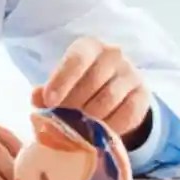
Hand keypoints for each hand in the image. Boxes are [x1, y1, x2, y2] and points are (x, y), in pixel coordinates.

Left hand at [34, 36, 151, 143]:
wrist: (115, 94)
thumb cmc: (79, 86)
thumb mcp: (61, 85)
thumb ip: (45, 92)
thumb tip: (36, 97)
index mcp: (89, 46)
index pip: (77, 59)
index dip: (62, 80)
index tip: (49, 101)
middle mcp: (113, 54)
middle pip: (92, 81)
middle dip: (74, 104)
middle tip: (63, 121)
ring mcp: (131, 74)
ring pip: (109, 98)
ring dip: (91, 118)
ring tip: (79, 129)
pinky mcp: (143, 95)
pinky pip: (127, 114)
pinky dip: (111, 127)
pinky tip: (99, 133)